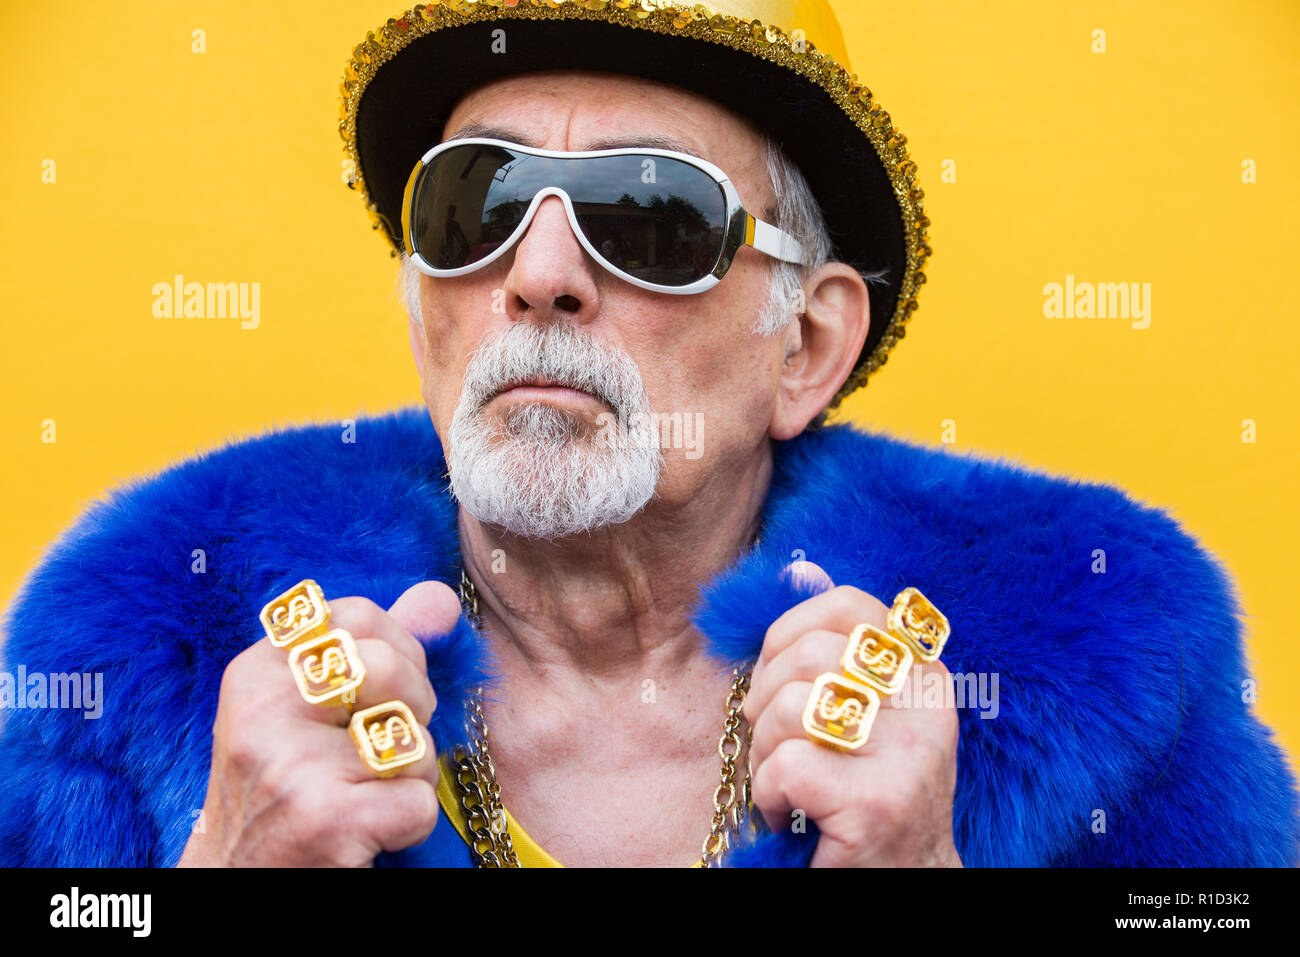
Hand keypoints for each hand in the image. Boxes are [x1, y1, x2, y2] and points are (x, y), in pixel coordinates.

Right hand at [178, 580, 461, 866]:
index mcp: (258, 671)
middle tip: (380, 750)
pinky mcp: (326, 819)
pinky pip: (419, 802)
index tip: (376, 695)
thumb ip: (376, 647)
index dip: (395, 650)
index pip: (359, 615)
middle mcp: (266, 710)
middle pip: (390, 666)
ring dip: (411, 774)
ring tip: (365, 794)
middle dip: (413, 709)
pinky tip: (367, 832)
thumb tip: (444, 596)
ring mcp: (293, 764)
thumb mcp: (309, 710)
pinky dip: (411, 823)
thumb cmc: (285, 789)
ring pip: (413, 740)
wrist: (236, 884)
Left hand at [743, 562, 961, 867]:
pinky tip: (788, 813)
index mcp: (924, 675)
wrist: (905, 881)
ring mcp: (906, 756)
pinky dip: (767, 794)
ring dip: (764, 751)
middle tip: (771, 740)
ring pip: (791, 707)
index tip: (776, 674)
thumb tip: (798, 567)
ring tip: (784, 781)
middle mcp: (926, 708)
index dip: (789, 631)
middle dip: (765, 699)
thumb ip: (836, 647)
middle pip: (808, 656)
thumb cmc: (871, 793)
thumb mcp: (866, 713)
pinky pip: (786, 766)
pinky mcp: (876, 804)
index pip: (848, 605)